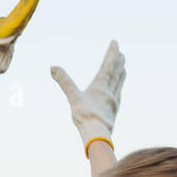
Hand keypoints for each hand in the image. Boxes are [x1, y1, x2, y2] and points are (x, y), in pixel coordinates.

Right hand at [51, 40, 126, 156]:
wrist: (97, 133)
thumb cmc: (84, 115)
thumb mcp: (73, 96)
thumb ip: (64, 82)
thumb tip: (52, 67)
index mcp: (100, 86)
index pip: (108, 65)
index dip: (112, 53)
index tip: (115, 42)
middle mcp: (110, 91)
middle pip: (116, 73)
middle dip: (118, 62)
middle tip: (121, 53)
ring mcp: (114, 101)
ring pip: (119, 83)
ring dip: (121, 73)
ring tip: (123, 68)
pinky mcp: (114, 110)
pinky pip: (118, 95)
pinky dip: (119, 88)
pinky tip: (118, 91)